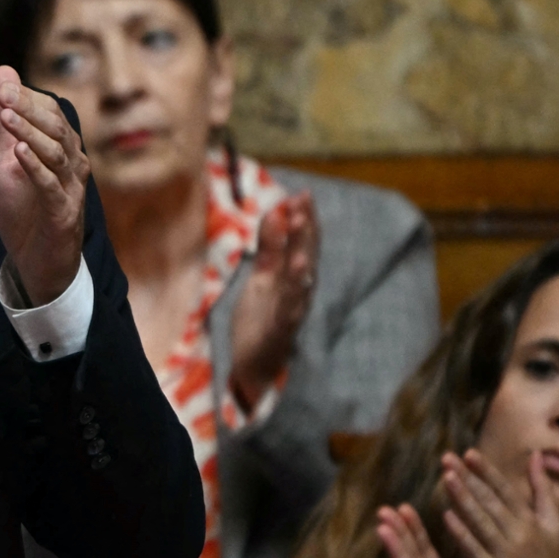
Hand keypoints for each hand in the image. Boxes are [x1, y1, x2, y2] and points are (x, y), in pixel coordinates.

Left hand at [0, 65, 88, 306]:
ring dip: (31, 134)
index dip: (29, 99)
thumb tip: (3, 74)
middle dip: (30, 110)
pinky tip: (19, 152)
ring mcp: (70, 190)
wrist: (36, 262)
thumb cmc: (25, 209)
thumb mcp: (8, 159)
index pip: (52, 114)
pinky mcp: (62, 214)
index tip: (3, 88)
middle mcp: (73, 165)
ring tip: (7, 118)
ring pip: (56, 154)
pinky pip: (51, 186)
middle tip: (4, 96)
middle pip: (57, 128)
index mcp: (63, 148)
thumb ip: (6, 121)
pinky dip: (35, 168)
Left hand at [229, 193, 316, 406]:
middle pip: (306, 257)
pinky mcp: (280, 333)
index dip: (305, 219)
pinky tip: (293, 286)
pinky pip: (288, 315)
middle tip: (302, 207)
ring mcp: (292, 312)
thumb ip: (270, 246)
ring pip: (300, 285)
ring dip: (301, 264)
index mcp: (293, 276)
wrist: (253, 363)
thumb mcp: (261, 276)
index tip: (303, 194)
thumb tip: (275, 211)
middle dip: (304, 234)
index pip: (303, 242)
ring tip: (299, 246)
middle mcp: (299, 291)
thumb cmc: (261, 317)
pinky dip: (291, 300)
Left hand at [441, 450, 558, 557]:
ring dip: (463, 499)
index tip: (468, 452)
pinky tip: (446, 517)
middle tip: (447, 458)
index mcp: (534, 524)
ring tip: (445, 478)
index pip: (506, 492)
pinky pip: (476, 552)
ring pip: (482, 523)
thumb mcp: (552, 527)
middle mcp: (522, 537)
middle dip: (468, 478)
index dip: (487, 471)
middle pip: (491, 503)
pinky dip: (462, 533)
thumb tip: (536, 455)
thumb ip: (542, 491)